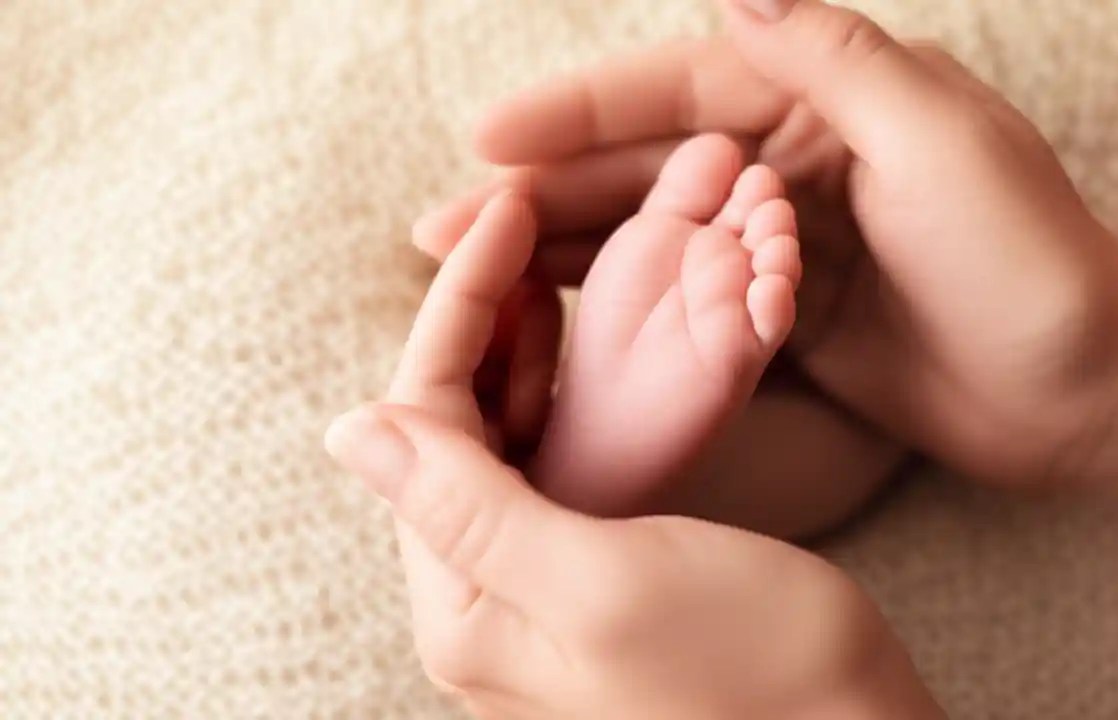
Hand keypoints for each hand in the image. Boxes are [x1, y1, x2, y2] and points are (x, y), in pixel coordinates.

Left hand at [327, 192, 943, 718]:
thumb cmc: (748, 671)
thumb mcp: (601, 582)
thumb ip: (469, 509)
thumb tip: (349, 429)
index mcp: (467, 611)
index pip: (422, 431)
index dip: (458, 312)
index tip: (508, 214)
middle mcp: (485, 605)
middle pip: (448, 433)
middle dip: (477, 323)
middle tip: (523, 228)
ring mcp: (536, 591)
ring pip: (495, 443)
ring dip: (513, 354)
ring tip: (543, 270)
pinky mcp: (591, 576)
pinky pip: (544, 467)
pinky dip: (553, 397)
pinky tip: (570, 349)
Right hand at [419, 0, 1117, 485]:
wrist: (1081, 383)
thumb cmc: (1021, 253)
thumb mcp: (930, 131)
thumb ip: (827, 58)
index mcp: (825, 100)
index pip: (675, 95)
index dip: (577, 113)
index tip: (488, 135)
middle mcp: (795, 165)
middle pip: (643, 173)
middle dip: (542, 194)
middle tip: (441, 224)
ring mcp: (785, 245)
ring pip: (651, 241)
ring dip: (560, 253)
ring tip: (472, 271)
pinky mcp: (786, 317)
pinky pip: (682, 302)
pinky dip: (617, 308)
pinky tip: (553, 321)